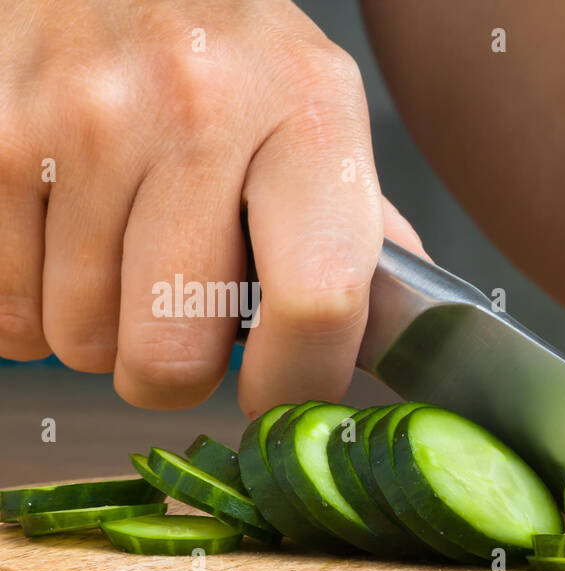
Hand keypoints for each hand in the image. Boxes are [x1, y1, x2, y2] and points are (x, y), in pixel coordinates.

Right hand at [0, 0, 425, 415]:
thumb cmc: (225, 56)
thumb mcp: (314, 108)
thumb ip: (356, 224)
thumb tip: (402, 324)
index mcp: (308, 112)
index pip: (318, 300)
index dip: (295, 384)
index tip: (276, 398)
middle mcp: (198, 108)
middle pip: (176, 352)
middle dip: (174, 370)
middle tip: (178, 324)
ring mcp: (82, 119)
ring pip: (81, 341)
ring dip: (98, 332)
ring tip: (118, 259)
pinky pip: (5, 308)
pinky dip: (28, 305)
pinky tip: (62, 243)